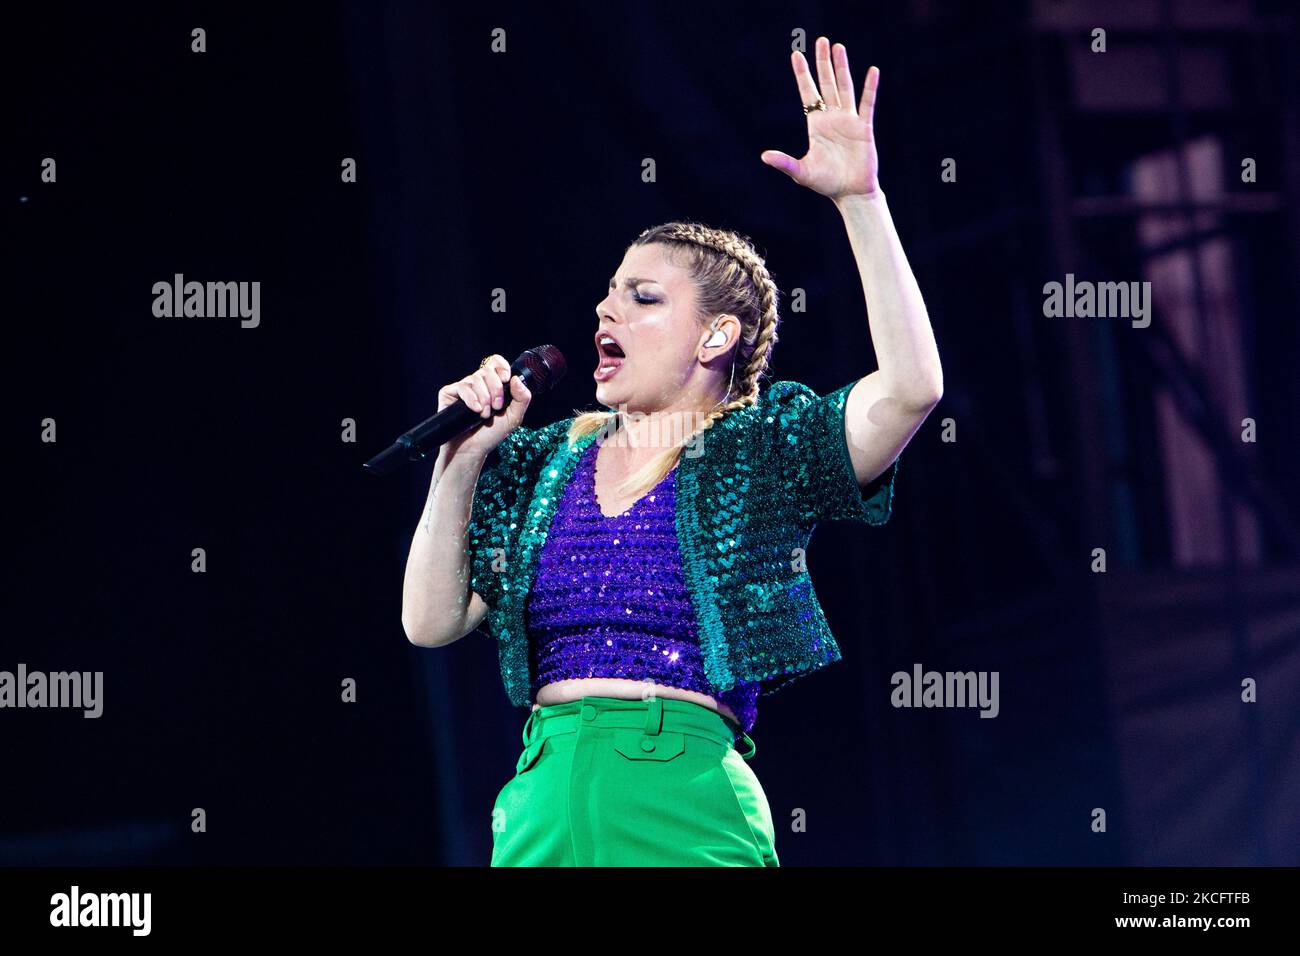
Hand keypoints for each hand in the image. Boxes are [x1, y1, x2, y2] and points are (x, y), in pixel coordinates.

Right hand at [436, 354, 531, 462]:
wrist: (471, 449)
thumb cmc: (491, 434)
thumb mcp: (513, 418)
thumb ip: (522, 399)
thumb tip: (516, 379)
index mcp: (493, 385)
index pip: (496, 363)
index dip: (501, 366)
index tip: (505, 379)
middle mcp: (478, 384)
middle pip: (487, 370)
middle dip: (495, 389)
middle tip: (496, 406)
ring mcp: (464, 388)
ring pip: (475, 378)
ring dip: (484, 398)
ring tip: (484, 414)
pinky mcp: (449, 393)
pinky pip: (461, 386)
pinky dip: (471, 398)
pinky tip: (475, 410)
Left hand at [760, 36, 879, 201]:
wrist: (850, 193)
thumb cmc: (826, 183)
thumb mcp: (801, 172)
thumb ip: (785, 162)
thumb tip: (764, 156)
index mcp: (816, 125)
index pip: (808, 94)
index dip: (802, 75)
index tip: (796, 56)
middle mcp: (832, 118)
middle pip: (826, 84)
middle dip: (822, 63)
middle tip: (820, 41)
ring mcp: (849, 121)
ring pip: (844, 88)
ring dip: (841, 68)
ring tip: (838, 47)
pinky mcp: (864, 128)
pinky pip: (867, 104)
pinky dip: (869, 88)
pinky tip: (872, 71)